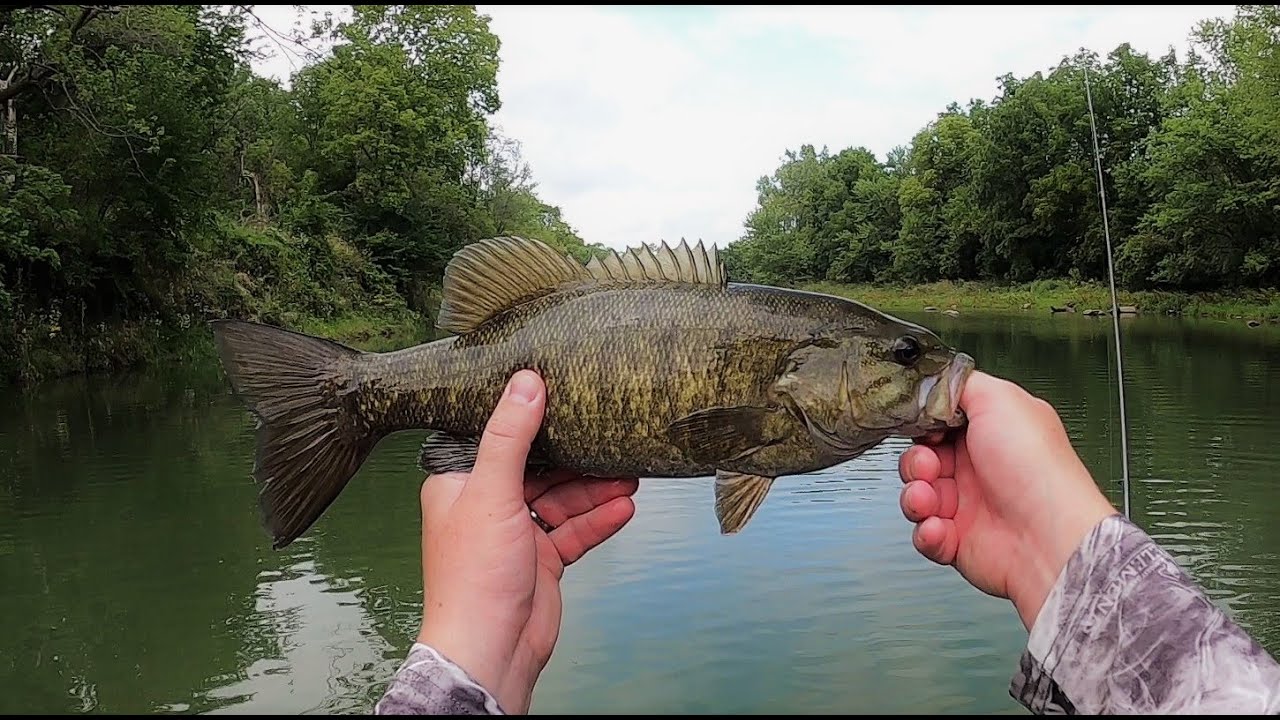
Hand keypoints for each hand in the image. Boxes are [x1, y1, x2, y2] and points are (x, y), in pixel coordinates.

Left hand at [416, 370, 638, 713]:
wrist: (491, 651)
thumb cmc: (474, 576)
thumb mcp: (492, 493)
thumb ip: (511, 436)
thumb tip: (526, 382)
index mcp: (460, 483)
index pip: (499, 437)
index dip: (530, 417)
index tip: (564, 393)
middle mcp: (487, 505)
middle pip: (540, 467)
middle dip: (578, 458)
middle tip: (612, 438)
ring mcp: (517, 534)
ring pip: (563, 500)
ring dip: (595, 489)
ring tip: (630, 474)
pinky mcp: (542, 560)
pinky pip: (575, 530)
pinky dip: (598, 519)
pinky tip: (624, 507)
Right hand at [897, 371, 1115, 630]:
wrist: (1047, 538)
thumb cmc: (1037, 471)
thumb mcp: (1000, 399)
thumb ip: (962, 383)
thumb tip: (936, 384)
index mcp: (992, 431)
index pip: (940, 420)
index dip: (924, 422)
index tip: (921, 425)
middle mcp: (979, 466)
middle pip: (922, 456)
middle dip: (916, 460)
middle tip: (931, 465)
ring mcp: (968, 504)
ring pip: (916, 494)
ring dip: (916, 496)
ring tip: (931, 500)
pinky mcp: (958, 539)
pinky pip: (923, 533)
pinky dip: (926, 531)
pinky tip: (942, 527)